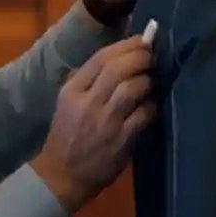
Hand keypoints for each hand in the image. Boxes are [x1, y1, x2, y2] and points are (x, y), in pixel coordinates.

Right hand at [30, 35, 156, 213]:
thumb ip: (88, 79)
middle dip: (140, 57)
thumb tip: (121, 54)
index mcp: (72, 90)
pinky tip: (152, 105)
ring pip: (132, 89)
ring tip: (152, 79)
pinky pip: (143, 115)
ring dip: (147, 80)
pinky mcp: (121, 141)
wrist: (63, 175)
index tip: (142, 41)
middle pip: (118, 69)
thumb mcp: (67, 101)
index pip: (101, 58)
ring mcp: (105, 123)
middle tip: (151, 55)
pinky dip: (152, 106)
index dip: (126, 45)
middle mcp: (87, 103)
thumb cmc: (67, 134)